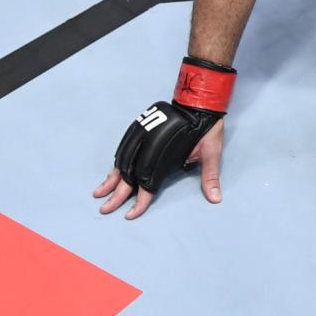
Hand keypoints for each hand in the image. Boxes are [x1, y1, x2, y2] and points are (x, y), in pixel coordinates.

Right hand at [93, 118, 224, 219]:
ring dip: (111, 178)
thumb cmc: (206, 128)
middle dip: (116, 194)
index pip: (148, 183)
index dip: (139, 201)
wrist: (199, 100)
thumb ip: (210, 176)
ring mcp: (143, 135)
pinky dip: (116, 162)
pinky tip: (112, 172)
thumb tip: (216, 199)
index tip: (129, 214)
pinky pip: (124, 147)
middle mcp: (150, 146)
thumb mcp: (212, 152)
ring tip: (99, 193)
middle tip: (104, 210)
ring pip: (122, 160)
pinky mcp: (140, 127)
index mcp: (166, 156)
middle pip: (129, 175)